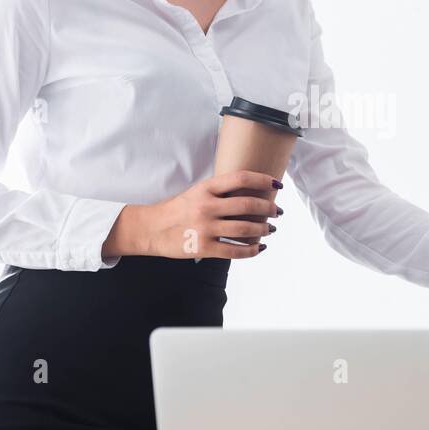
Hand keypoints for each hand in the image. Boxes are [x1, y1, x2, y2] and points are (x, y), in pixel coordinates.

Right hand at [105, 170, 281, 259]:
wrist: (151, 229)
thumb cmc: (178, 209)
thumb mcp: (197, 192)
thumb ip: (220, 191)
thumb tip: (252, 192)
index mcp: (205, 188)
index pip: (241, 178)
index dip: (263, 180)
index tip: (276, 184)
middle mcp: (207, 206)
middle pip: (248, 205)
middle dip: (269, 209)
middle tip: (277, 212)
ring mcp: (206, 228)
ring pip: (246, 229)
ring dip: (263, 229)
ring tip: (270, 229)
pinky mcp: (204, 248)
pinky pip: (235, 251)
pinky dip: (252, 251)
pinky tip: (259, 248)